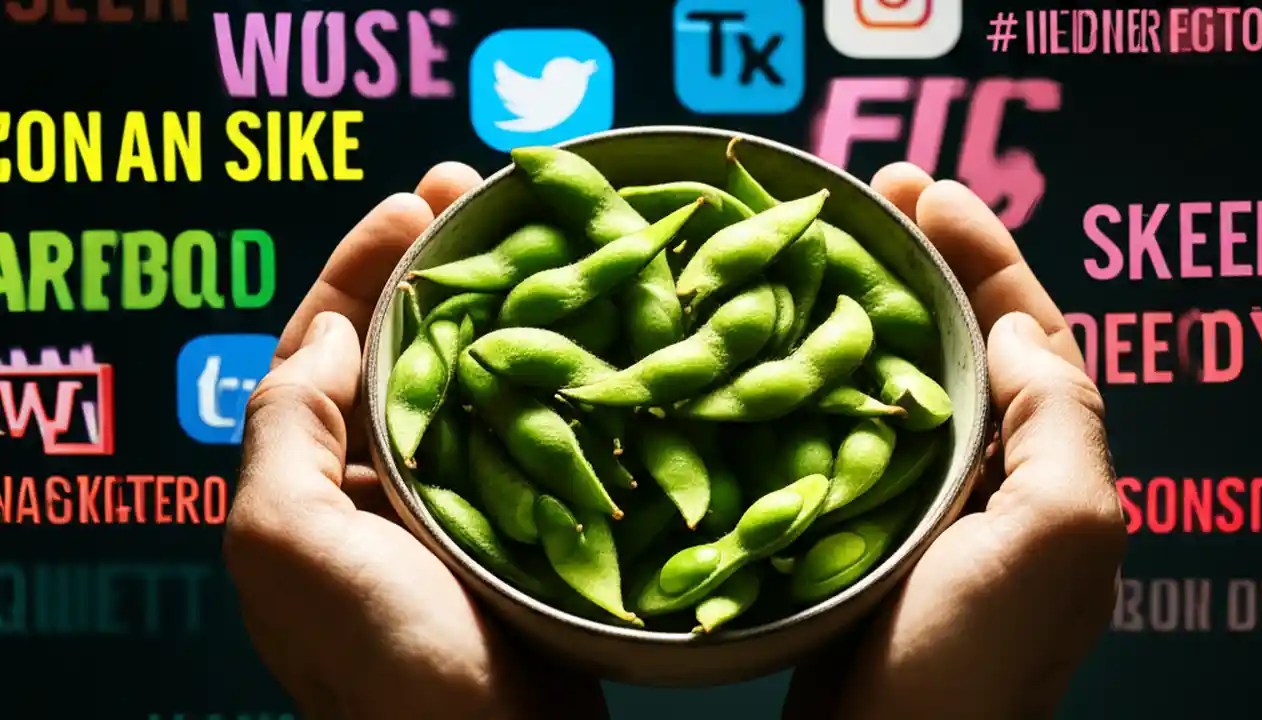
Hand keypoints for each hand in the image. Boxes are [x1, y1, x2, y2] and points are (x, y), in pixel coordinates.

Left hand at [223, 163, 609, 719]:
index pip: (322, 348)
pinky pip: (526, 430)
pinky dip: (544, 375)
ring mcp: (452, 507)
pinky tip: (576, 331)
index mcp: (308, 483)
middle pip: (401, 350)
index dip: (362, 267)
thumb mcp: (289, 541)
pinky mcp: (522, 526)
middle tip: (480, 194)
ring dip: (494, 308)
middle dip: (433, 268)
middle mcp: (375, 488)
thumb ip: (286, 427)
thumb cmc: (388, 663)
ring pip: (469, 382)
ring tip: (535, 238)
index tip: (412, 202)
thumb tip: (332, 328)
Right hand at [785, 165, 1126, 718]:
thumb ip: (1057, 417)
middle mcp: (996, 473)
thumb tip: (1012, 325)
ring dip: (878, 303)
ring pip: (908, 376)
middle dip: (931, 259)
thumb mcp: (1058, 529)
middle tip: (877, 189)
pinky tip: (795, 339)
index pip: (1028, 330)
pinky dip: (832, 371)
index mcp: (1052, 464)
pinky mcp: (862, 521)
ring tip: (834, 242)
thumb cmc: (973, 655)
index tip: (929, 188)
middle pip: (967, 339)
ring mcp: (927, 498)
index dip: (985, 251)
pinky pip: (853, 425)